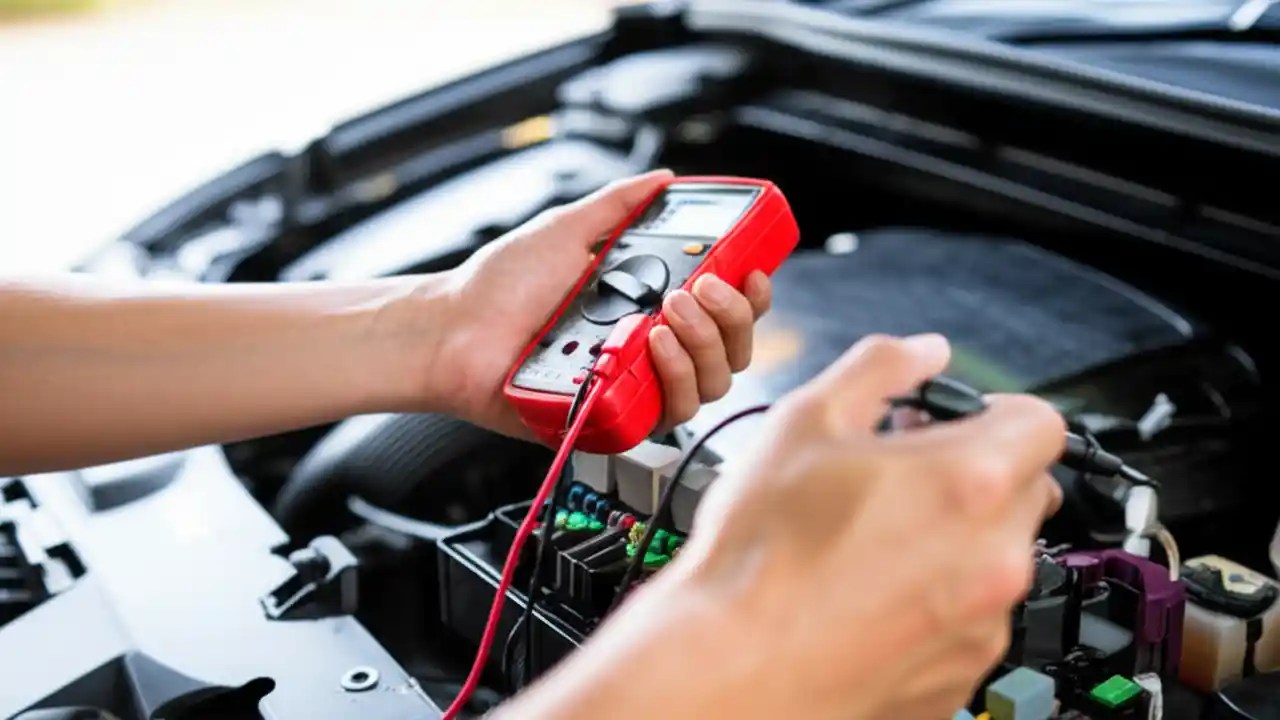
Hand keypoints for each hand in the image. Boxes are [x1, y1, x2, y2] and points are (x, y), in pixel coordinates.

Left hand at [410, 170, 771, 439]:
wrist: (454, 330)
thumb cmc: (499, 287)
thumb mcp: (565, 230)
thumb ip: (618, 206)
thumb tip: (662, 179)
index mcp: (649, 308)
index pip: (723, 311)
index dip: (749, 296)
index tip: (752, 271)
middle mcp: (651, 352)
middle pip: (732, 352)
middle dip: (730, 318)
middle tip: (698, 289)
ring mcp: (636, 388)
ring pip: (710, 387)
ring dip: (704, 346)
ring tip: (667, 314)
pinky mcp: (616, 421)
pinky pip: (668, 416)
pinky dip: (671, 379)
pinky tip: (650, 345)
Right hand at [498, 334, 1064, 719]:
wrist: (731, 667)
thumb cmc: (760, 555)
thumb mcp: (805, 420)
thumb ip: (879, 367)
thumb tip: (922, 353)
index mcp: (972, 481)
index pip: (1042, 423)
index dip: (994, 412)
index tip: (954, 423)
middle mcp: (996, 557)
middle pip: (1025, 490)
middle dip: (975, 474)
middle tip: (901, 478)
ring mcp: (984, 625)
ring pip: (996, 558)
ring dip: (955, 540)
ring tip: (870, 543)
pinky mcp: (961, 676)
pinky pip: (971, 619)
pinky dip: (936, 601)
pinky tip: (868, 594)